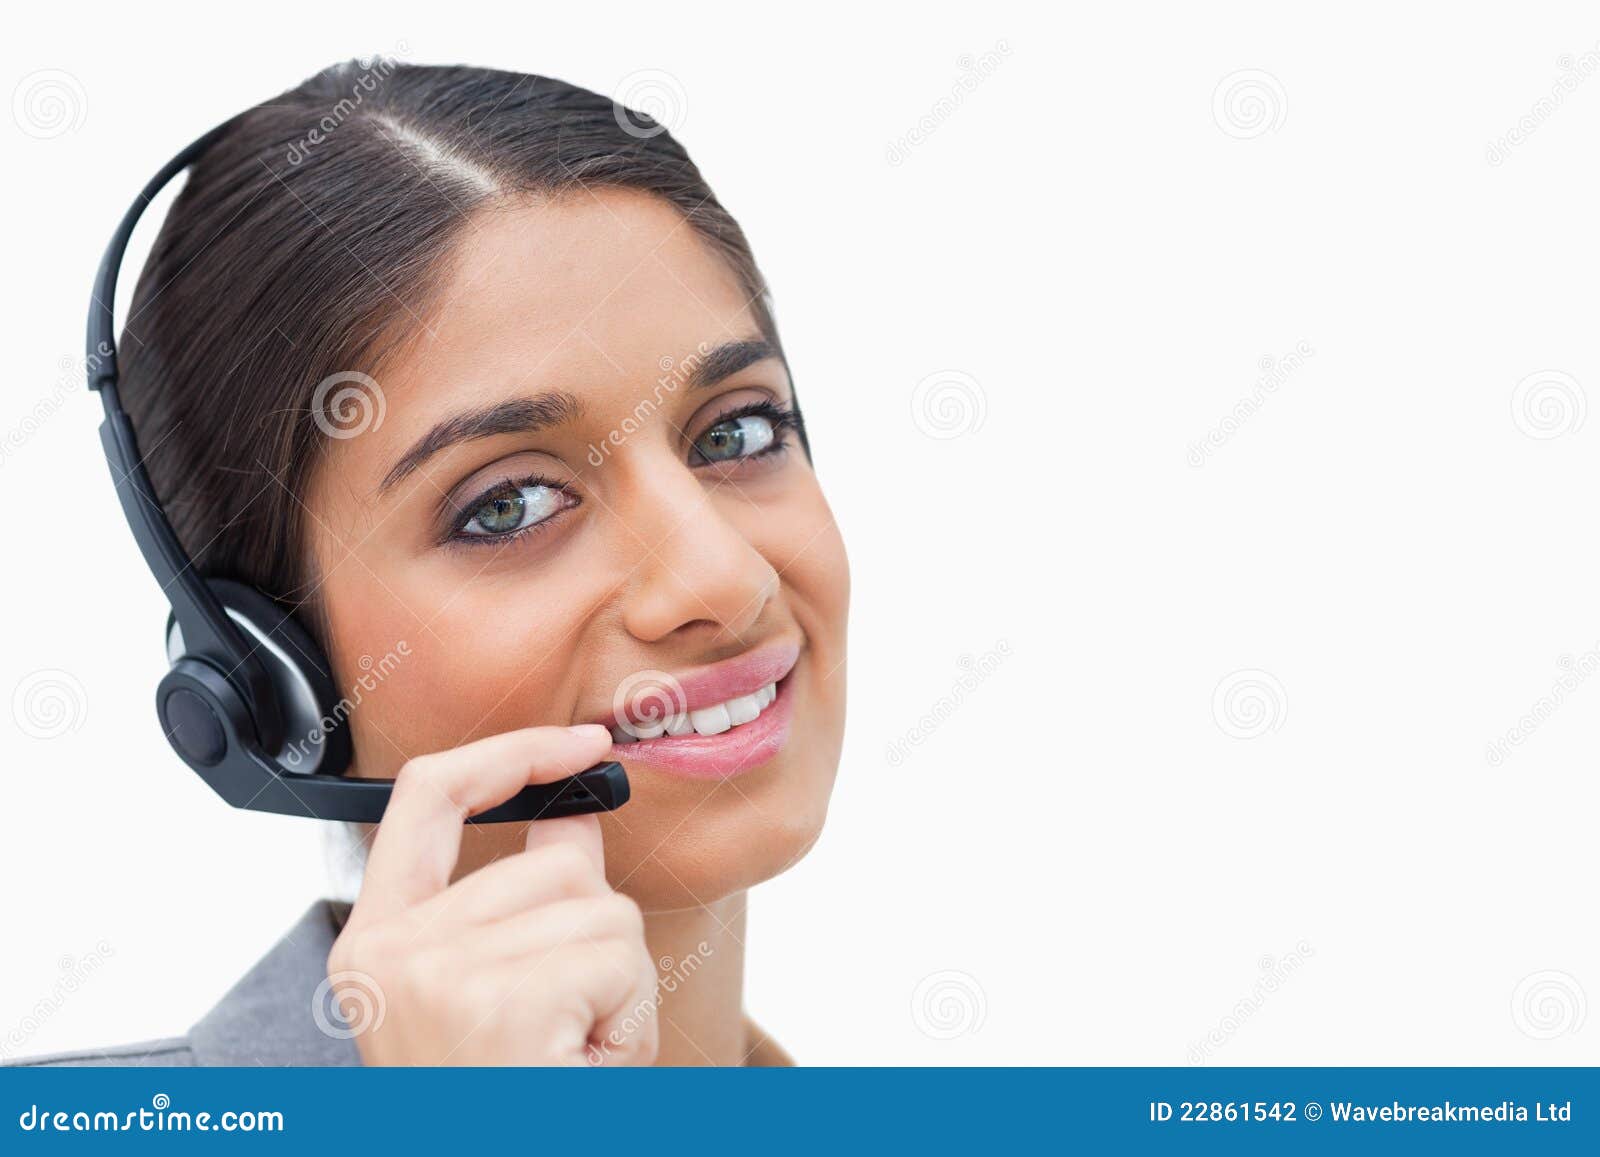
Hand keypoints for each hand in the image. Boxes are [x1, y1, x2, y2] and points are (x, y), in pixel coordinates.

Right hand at [325, 725, 657, 1065]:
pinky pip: (619, 958)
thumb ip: (525, 898)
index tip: (583, 743)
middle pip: (557, 862)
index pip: (429, 793)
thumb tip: (572, 814)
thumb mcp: (495, 995)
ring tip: (576, 1051)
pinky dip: (632, 1017)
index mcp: (375, 942)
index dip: (512, 752)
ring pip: (601, 907)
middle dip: (597, 936)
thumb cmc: (497, 1104)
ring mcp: (439, 971)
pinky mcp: (500, 1003)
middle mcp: (391, 951)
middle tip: (570, 1025)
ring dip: (620, 984)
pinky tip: (585, 1062)